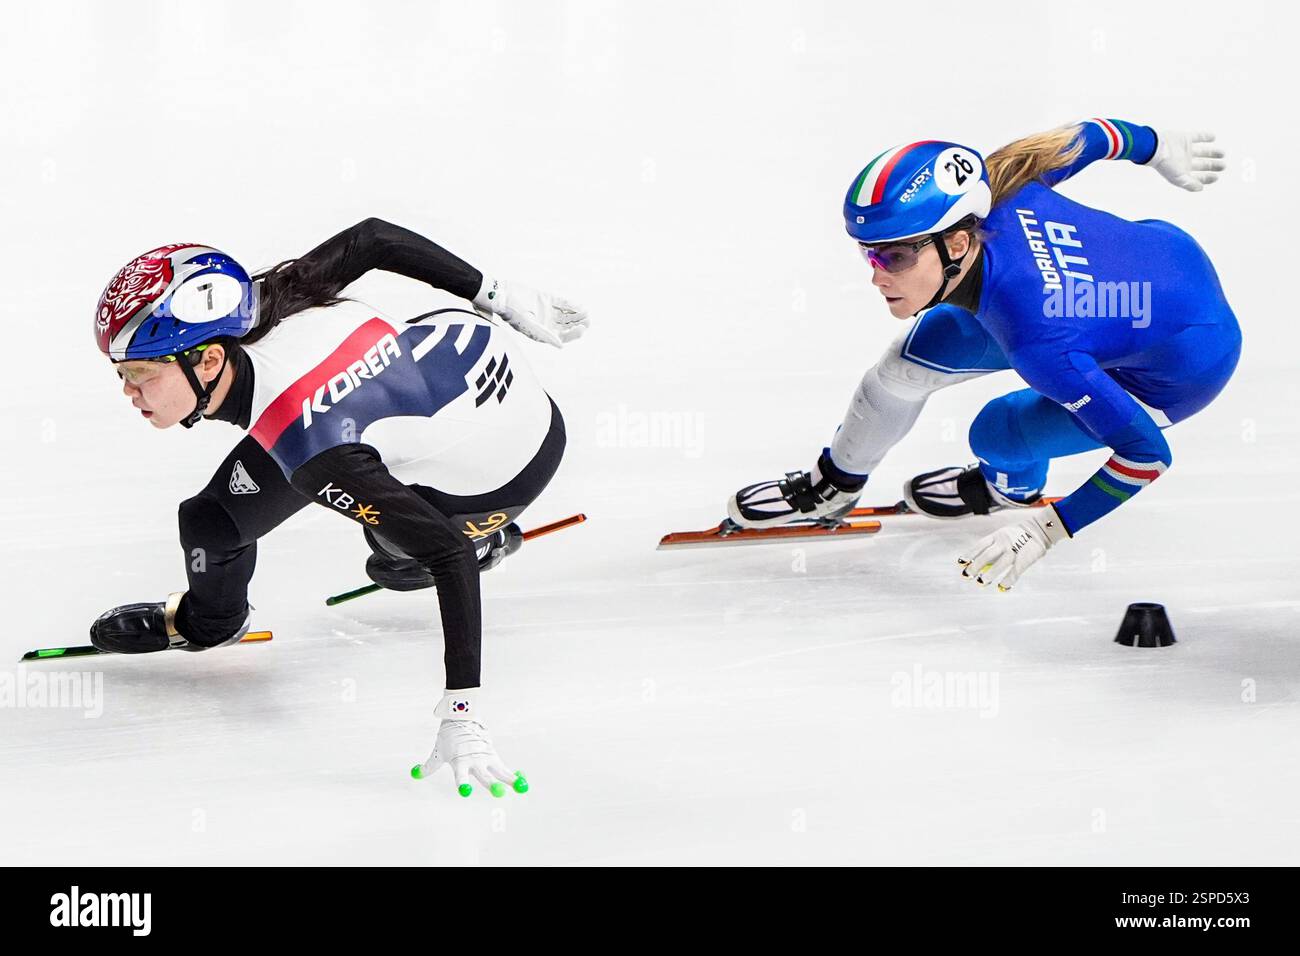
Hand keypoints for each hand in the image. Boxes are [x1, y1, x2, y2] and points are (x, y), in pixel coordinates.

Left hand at [411, 690, 528, 797]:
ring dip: (510, 780)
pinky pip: (504, 768)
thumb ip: (429, 767)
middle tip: (499, 793)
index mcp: (459, 763)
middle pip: (484, 776)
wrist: (462, 716)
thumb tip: (414, 774)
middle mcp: (473, 762)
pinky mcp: (492, 754)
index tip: (465, 792)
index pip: (460, 777)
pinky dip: (512, 775)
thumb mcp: (438, 752)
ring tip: (521, 788)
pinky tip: (521, 783)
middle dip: (491, 785)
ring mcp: (485, 758)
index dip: (463, 784)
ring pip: (500, 771)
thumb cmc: (448, 737)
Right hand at [473, 276, 587, 347]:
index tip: (583, 328)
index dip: (574, 334)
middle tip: (588, 320)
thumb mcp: (529, 325)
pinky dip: (570, 304)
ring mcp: (546, 311)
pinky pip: (561, 302)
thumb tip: (561, 345)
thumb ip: (545, 334)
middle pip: (566, 326)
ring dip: (576, 314)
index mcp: (541, 333)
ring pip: (565, 315)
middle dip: (578, 324)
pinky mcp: (545, 298)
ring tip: (586, 313)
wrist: (500, 294)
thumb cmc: (511, 312)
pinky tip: (579, 306)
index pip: (562, 336)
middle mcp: (545, 323)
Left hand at [956, 505, 1069, 591]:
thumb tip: (977, 562)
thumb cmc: (1018, 535)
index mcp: (997, 535)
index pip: (980, 545)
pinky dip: (1008, 580)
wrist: (1040, 529)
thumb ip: (992, 546)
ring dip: (990, 574)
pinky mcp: (1025, 559)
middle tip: (967, 575)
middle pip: (987, 555)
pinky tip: (1001, 587)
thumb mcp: (1003, 535)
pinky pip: (1015, 571)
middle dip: (976, 566)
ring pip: (1000, 564)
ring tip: (981, 582)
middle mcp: (1004, 542)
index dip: (970, 554)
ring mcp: (1015, 550)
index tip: (961, 563)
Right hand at [1146, 130, 1225, 191]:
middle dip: (1213, 166)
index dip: (1207, 178)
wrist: (1156, 148)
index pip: (1198, 176)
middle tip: (1223, 166)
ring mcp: (1185, 150)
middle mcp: (1185, 161)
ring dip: (1213, 153)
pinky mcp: (1185, 138)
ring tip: (1223, 154)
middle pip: (1202, 164)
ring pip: (1203, 152)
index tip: (1216, 177)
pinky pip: (1198, 137)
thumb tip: (1201, 188)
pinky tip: (1213, 137)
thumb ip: (1190, 185)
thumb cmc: (1165, 165)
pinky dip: (1206, 137)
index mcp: (1183, 172)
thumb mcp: (1178, 179)